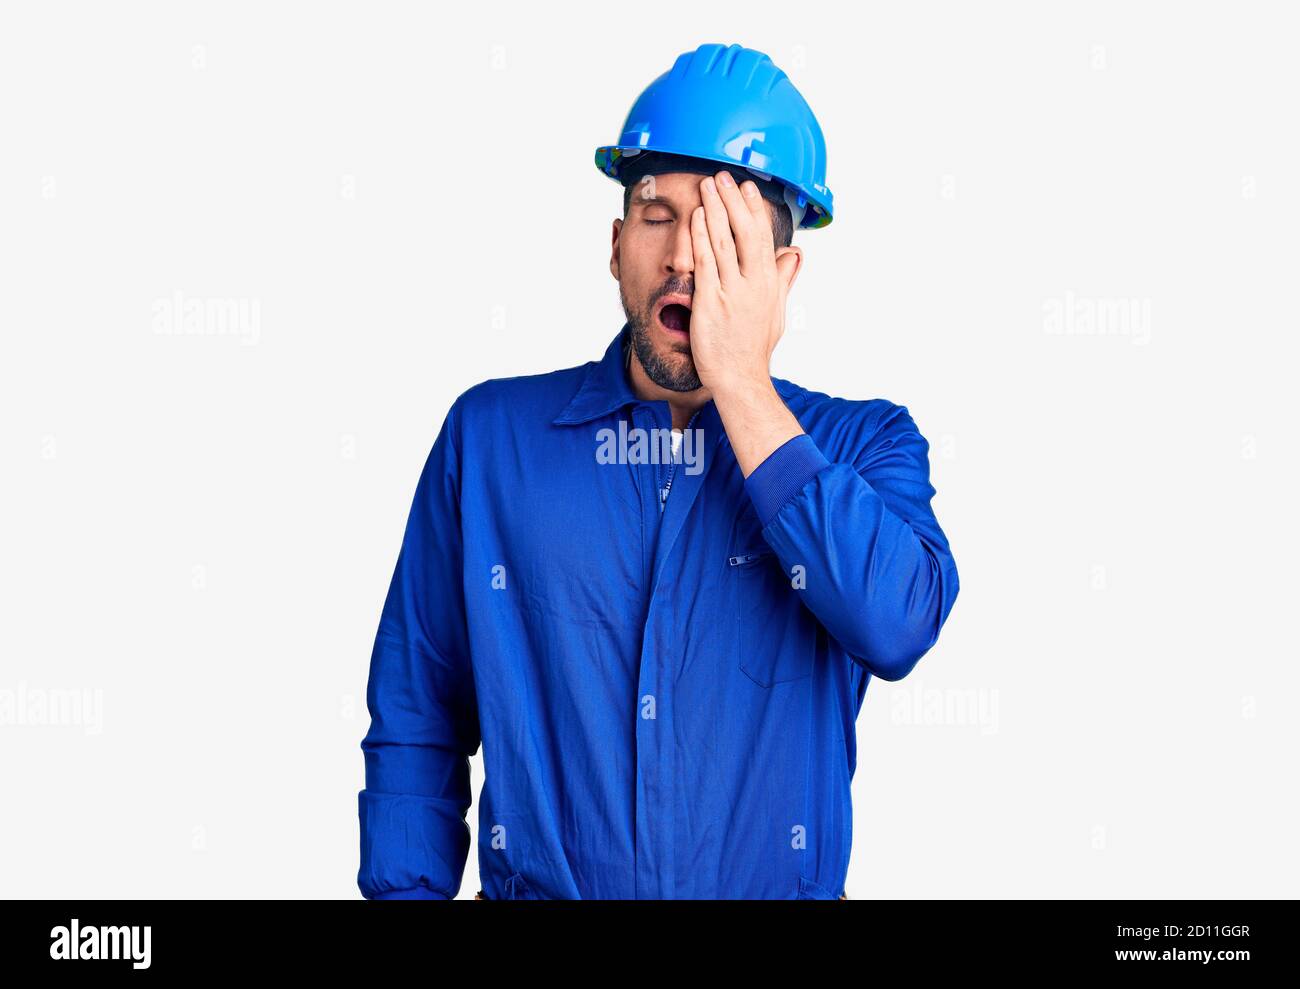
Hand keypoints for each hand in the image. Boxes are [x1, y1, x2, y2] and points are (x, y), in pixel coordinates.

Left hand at [688, 170, 800, 398]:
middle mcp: (754, 284)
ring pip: (724, 242)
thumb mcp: (776, 311)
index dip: (754, 210)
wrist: (739, 378)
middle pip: (745, 232)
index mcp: (769, 283)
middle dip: (733, 201)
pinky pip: (706, 262)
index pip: (763, 237)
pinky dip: (701, 237)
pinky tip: (697, 218)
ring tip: (707, 186)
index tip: (746, 188)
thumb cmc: (753, 348)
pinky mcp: (711, 303)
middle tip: (723, 177)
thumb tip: (794, 254)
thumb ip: (782, 279)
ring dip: (715, 210)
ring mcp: (732, 292)